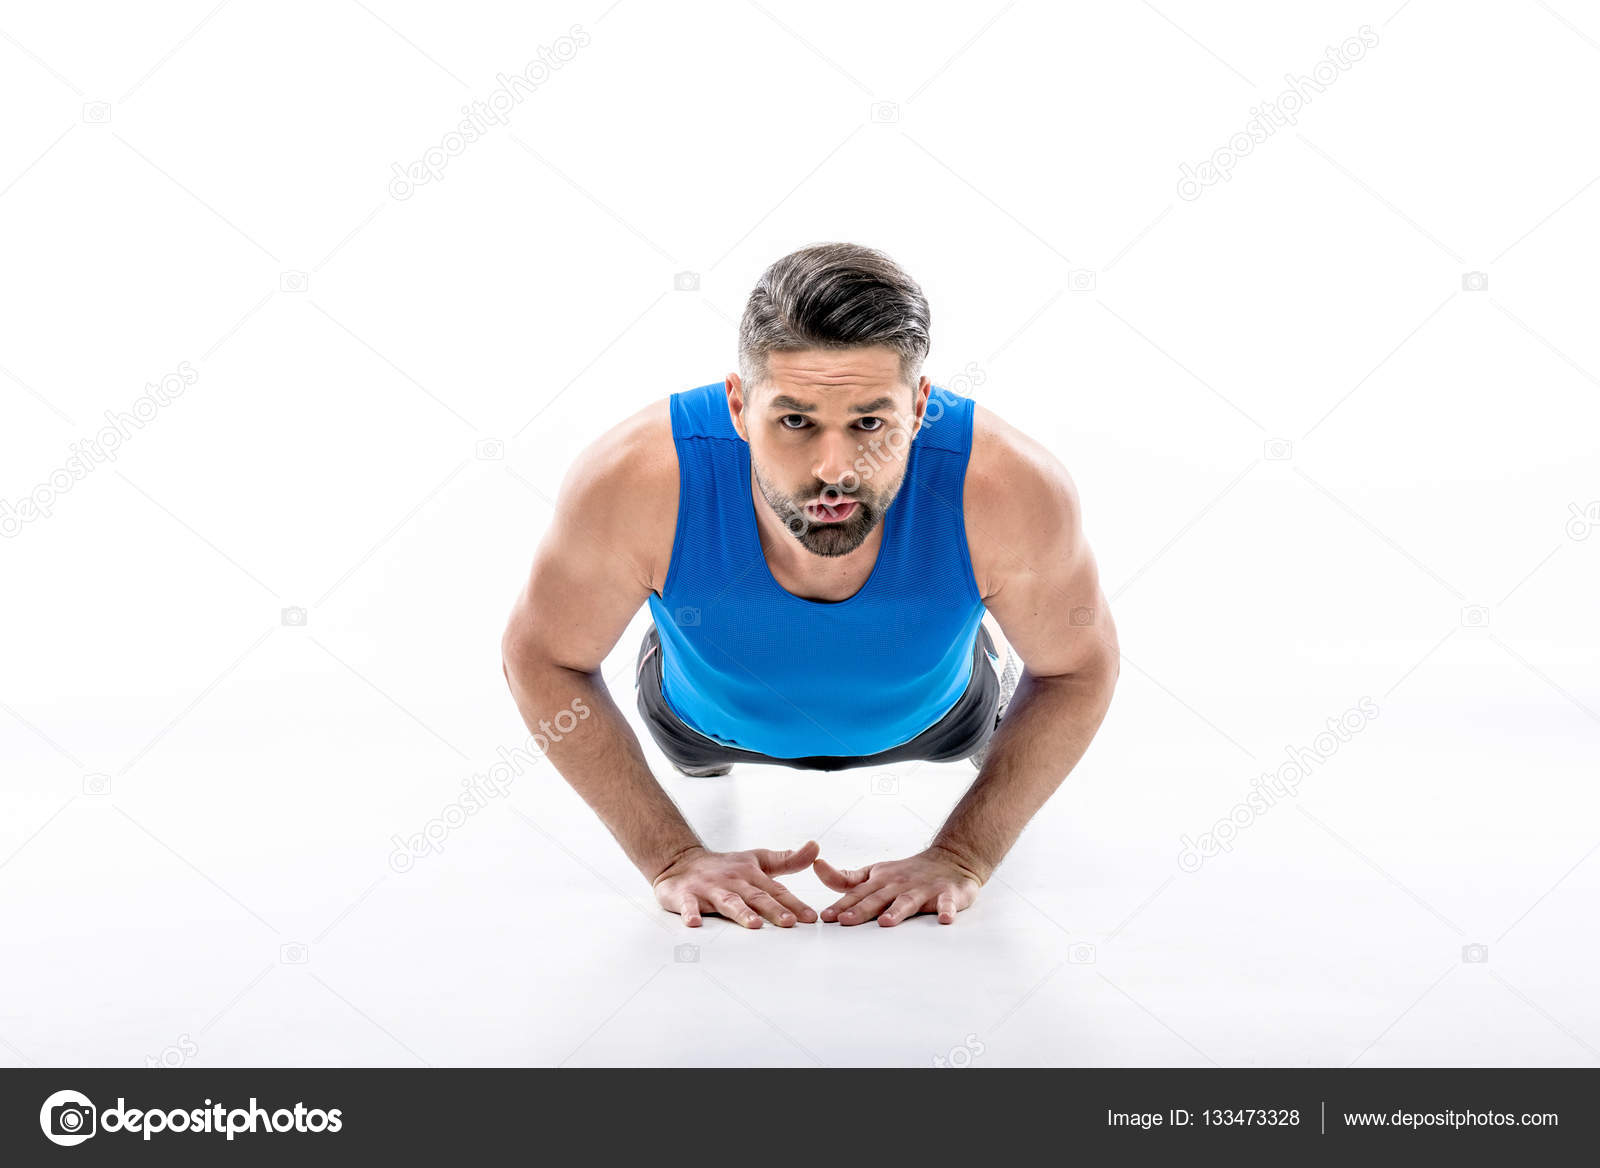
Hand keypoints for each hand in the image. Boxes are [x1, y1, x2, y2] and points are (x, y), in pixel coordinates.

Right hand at [652, 840, 819, 927]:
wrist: (681, 862)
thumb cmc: (725, 867)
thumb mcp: (758, 860)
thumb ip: (787, 860)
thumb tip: (816, 848)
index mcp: (750, 875)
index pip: (776, 891)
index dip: (794, 903)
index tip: (810, 918)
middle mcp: (733, 882)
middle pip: (755, 897)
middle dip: (773, 910)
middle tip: (789, 922)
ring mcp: (709, 889)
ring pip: (728, 902)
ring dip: (741, 913)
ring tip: (754, 924)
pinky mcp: (686, 895)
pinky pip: (688, 905)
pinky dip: (690, 913)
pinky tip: (695, 922)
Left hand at [814, 846, 982, 926]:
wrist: (950, 859)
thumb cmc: (906, 872)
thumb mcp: (874, 873)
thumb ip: (846, 878)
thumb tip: (816, 869)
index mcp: (880, 881)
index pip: (857, 894)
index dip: (841, 905)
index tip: (826, 917)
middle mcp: (899, 885)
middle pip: (878, 899)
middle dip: (861, 910)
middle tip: (845, 921)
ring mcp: (923, 889)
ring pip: (908, 902)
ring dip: (897, 911)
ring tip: (885, 923)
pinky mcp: (948, 894)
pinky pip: (947, 903)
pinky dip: (947, 910)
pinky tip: (945, 919)